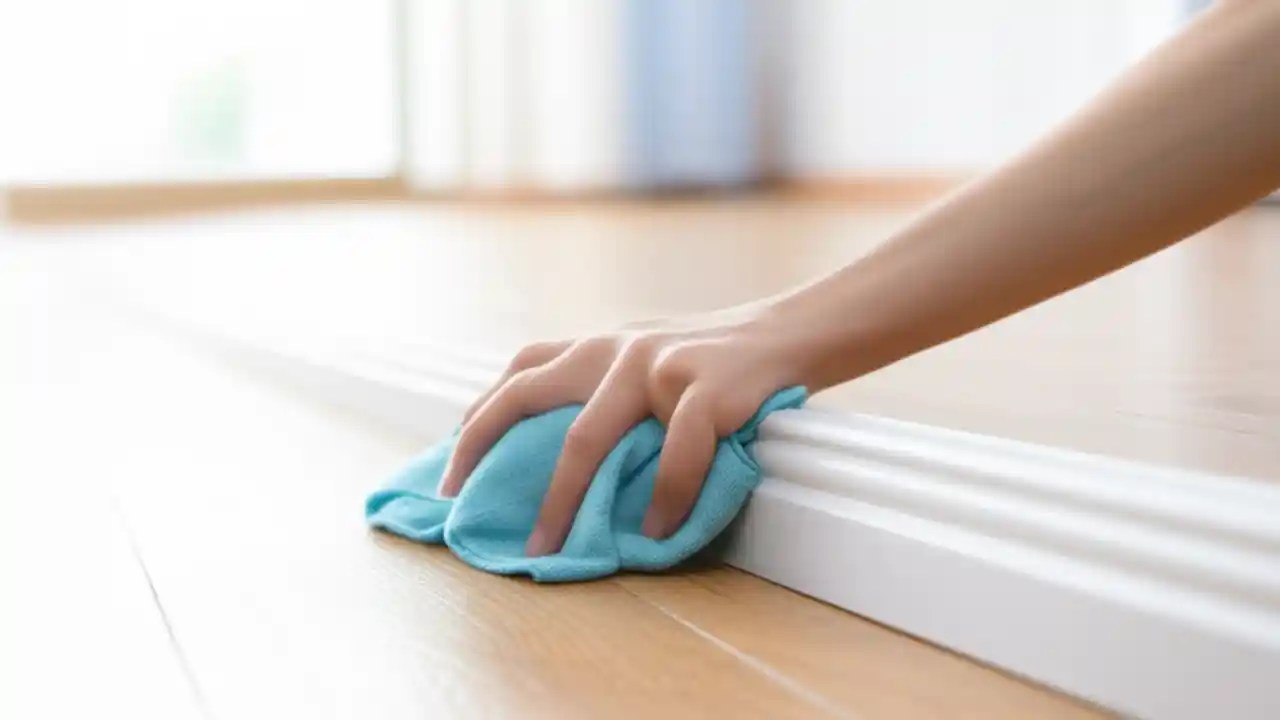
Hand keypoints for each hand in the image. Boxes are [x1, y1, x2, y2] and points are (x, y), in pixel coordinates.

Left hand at [436, 309, 811, 555]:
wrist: (788, 333)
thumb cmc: (715, 364)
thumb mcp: (649, 360)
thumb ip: (606, 390)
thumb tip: (558, 456)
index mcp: (600, 345)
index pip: (521, 370)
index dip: (477, 415)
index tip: (449, 463)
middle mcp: (615, 348)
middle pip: (526, 394)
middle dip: (481, 447)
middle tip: (457, 501)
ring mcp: (657, 365)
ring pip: (587, 436)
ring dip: (560, 500)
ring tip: (545, 548)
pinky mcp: (704, 388)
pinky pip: (676, 453)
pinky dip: (665, 498)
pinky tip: (656, 531)